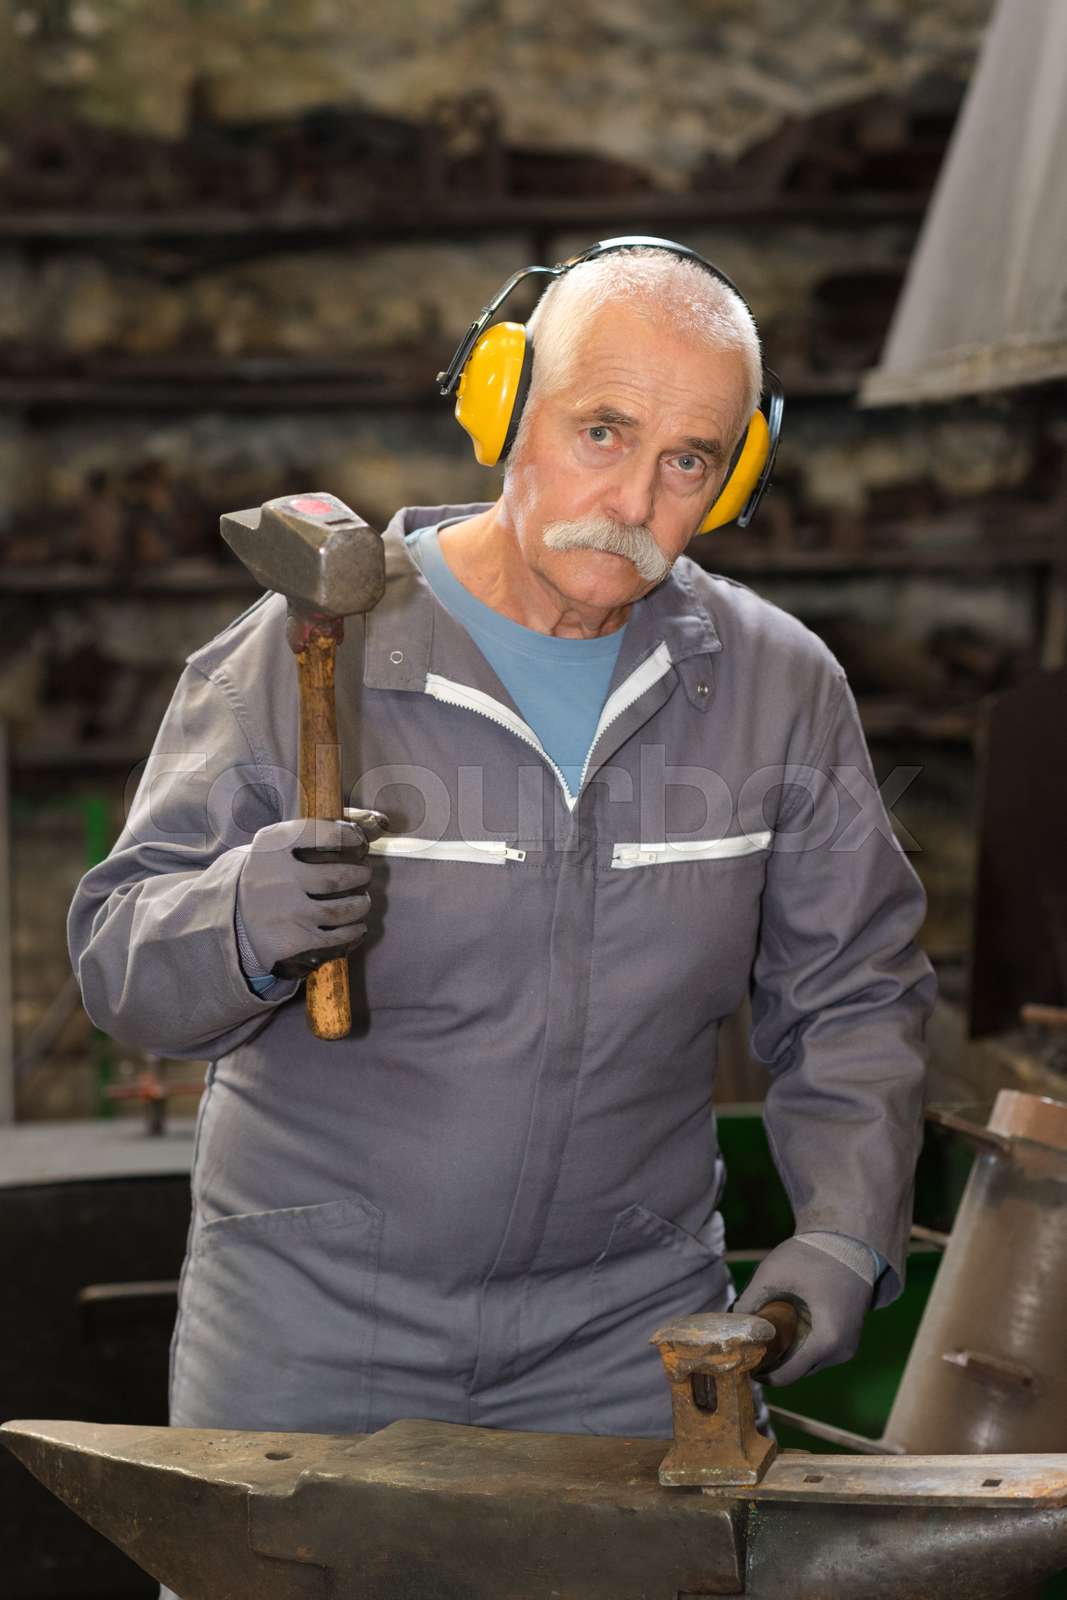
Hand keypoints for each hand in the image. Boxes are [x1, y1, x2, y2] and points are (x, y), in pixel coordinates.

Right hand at [235, 814, 383, 979]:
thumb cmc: (272, 872)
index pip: (327, 833)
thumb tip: (382, 822)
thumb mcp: (284, 844)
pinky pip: (338, 936)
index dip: (352, 837)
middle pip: (340, 876)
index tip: (358, 843)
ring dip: (362, 905)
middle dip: (361, 875)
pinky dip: (355, 930)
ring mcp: (286, 911)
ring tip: (360, 901)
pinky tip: (356, 925)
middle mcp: (277, 877)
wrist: (234, 917)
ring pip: (344, 910)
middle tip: (362, 875)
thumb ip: (330, 828)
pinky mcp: (292, 940)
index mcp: (273, 844)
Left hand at [732, 1236, 872, 1385]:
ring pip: (807, 1362)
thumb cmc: (815, 1255)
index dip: (760, 1371)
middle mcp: (840, 1351)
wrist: (852, 1242)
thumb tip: (731, 1323)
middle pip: (796, 1371)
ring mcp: (846, 1346)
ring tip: (764, 1331)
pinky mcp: (847, 1338)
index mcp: (826, 1341)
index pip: (786, 1376)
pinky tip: (784, 1325)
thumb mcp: (775, 1272)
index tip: (740, 1359)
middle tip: (748, 1343)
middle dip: (771, 1360)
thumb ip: (751, 1299)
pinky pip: (817, 1352)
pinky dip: (799, 1345)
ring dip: (786, 1352)